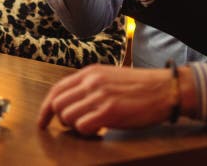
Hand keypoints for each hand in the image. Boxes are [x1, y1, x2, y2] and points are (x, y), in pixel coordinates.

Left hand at [38, 65, 177, 134]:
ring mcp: (99, 96)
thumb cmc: (140, 86)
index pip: (57, 90)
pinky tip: (99, 131)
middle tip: (75, 126)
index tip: (42, 122)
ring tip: (92, 126)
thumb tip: (72, 102)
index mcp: (90, 72)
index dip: (45, 109)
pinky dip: (87, 134)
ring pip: (68, 117)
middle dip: (62, 120)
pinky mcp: (109, 112)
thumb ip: (90, 85)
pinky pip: (83, 127)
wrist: (164, 89)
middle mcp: (91, 82)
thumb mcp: (110, 77)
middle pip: (58, 105)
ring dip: (76, 127)